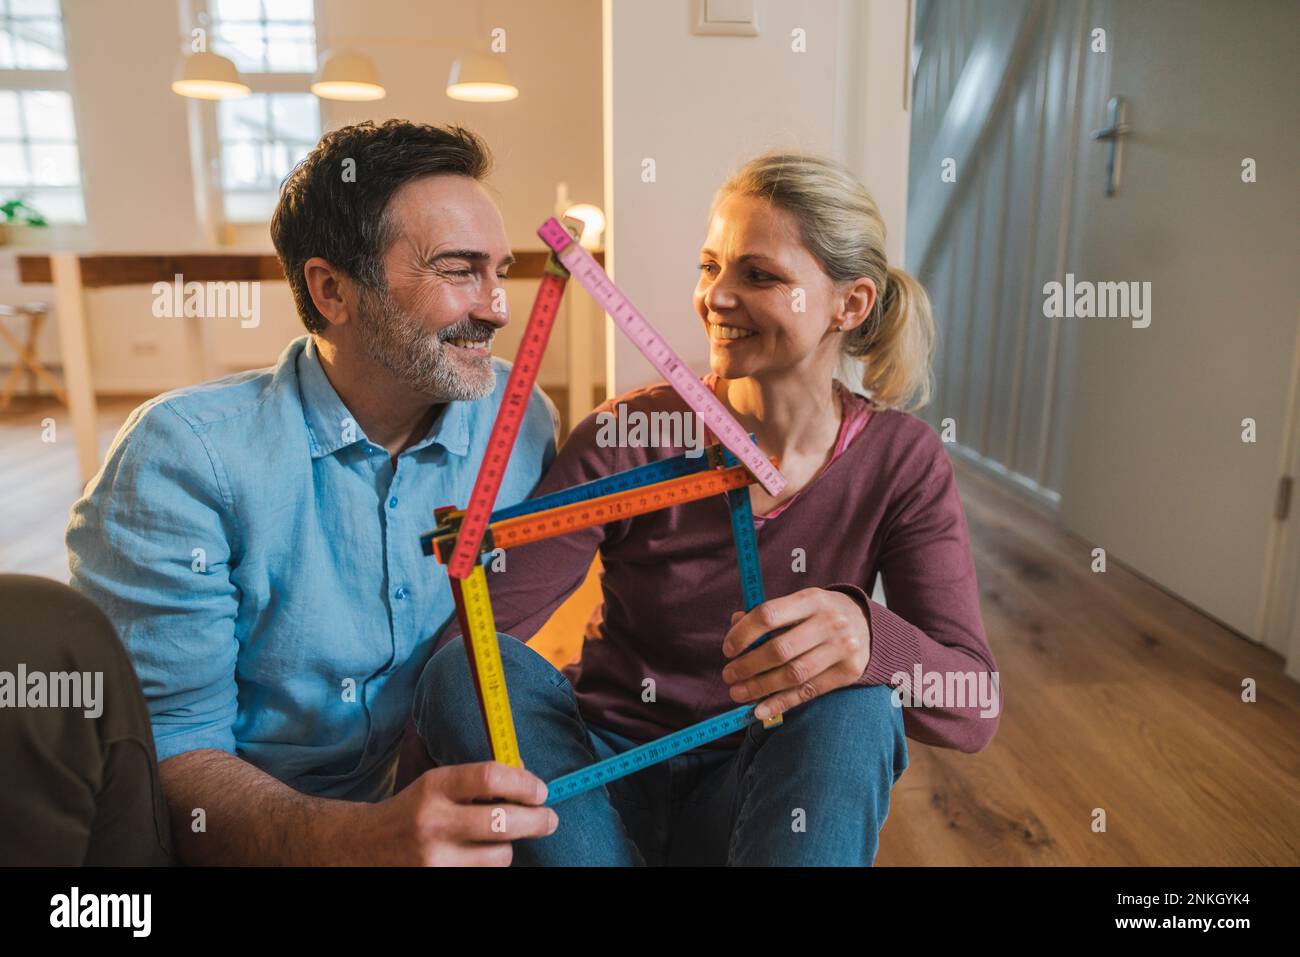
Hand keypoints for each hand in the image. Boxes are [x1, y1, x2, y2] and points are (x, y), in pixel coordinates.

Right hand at [347, 761, 558, 865]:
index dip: (525, 784)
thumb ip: (477, 781)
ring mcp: (434, 859)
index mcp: (435, 786)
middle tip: (549, 819)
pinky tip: (476, 857)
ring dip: (507, 847)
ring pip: (500, 856)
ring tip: (495, 840)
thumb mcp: (436, 784)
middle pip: (504, 822)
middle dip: (538, 821)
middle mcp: (433, 822)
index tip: (540, 791)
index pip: (490, 776)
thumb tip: (527, 779)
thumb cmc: (412, 810)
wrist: (362, 847)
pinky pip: (484, 875)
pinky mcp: (436, 881)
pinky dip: (488, 866)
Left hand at [720, 587, 870, 720]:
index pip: (769, 615)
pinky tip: (761, 709)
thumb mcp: (800, 605)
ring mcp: (842, 648)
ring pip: (793, 674)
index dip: (743, 633)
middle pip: (780, 649)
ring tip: (738, 693)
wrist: (869, 625)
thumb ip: (769, 615)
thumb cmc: (821, 614)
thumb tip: (735, 624)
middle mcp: (829, 622)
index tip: (728, 649)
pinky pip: (809, 691)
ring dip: (760, 687)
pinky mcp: (849, 671)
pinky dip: (782, 703)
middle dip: (748, 666)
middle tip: (728, 675)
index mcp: (810, 599)